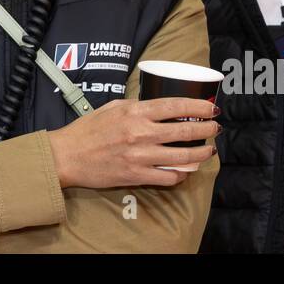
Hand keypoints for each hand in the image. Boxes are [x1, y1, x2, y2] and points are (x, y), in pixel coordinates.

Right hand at [45, 97, 218, 189]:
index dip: (199, 106)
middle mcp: (141, 133)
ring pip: (182, 157)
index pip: (176, 106)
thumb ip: (137, 106)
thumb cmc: (88, 129)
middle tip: (215, 128)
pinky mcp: (136, 176)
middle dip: (206, 129)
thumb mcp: (112, 107)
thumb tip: (159, 106)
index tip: (211, 107)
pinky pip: (168, 177)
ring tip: (208, 150)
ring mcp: (140, 156)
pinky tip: (185, 170)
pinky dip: (181, 174)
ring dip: (201, 153)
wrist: (68, 156)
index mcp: (135, 112)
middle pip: (185, 131)